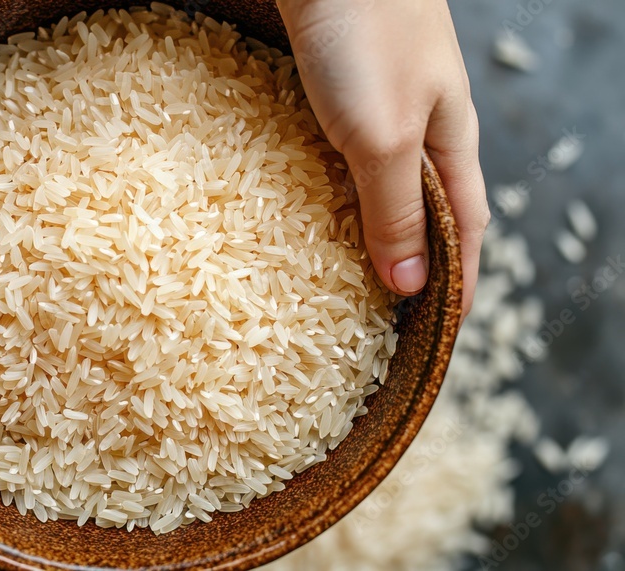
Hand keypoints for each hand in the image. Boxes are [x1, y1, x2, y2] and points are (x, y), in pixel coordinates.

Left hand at [277, 0, 488, 317]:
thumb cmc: (364, 35)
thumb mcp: (384, 135)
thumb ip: (396, 207)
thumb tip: (411, 284)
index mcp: (451, 144)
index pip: (468, 231)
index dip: (459, 284)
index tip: (441, 335)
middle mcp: (422, 127)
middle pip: (430, 211)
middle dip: (419, 263)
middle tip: (393, 315)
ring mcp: (383, 106)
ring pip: (386, 184)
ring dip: (375, 230)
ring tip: (353, 275)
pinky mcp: (342, 88)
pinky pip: (347, 157)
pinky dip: (338, 193)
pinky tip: (317, 207)